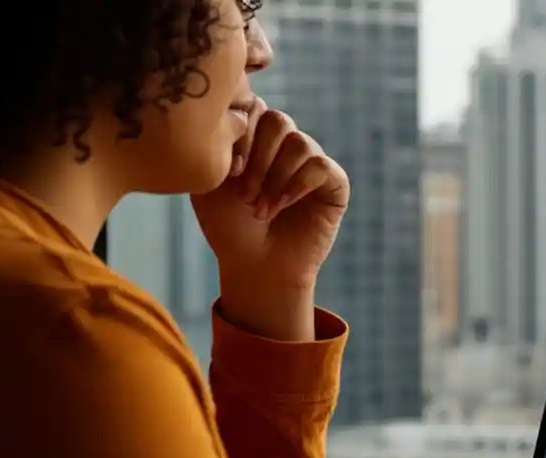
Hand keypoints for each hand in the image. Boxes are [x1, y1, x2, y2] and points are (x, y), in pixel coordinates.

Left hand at [192, 98, 349, 339]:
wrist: (255, 264)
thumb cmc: (229, 226)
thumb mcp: (211, 180)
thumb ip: (220, 142)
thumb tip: (244, 110)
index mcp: (255, 137)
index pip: (253, 107)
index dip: (241, 135)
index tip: (230, 171)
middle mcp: (285, 144)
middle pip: (277, 120)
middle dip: (258, 157)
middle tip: (244, 193)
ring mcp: (311, 161)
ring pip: (299, 143)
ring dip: (275, 178)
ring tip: (261, 209)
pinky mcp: (334, 182)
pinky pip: (320, 166)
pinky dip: (297, 186)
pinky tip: (281, 206)